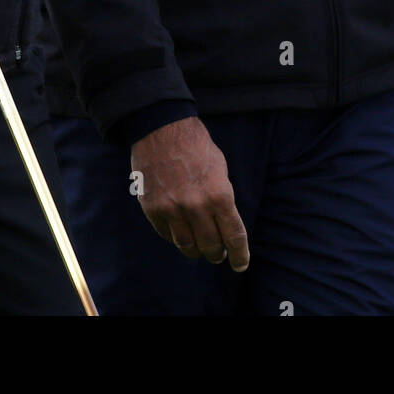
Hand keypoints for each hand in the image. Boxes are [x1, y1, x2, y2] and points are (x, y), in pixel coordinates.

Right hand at [131, 116, 248, 270]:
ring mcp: (172, 210)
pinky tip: (180, 232)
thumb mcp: (220, 168)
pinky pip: (167, 235)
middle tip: (218, 254)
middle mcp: (196, 207)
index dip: (240, 255)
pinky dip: (176, 237)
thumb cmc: (195, 145)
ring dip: (196, 250)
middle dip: (217, 254)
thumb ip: (222, 198)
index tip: (240, 265)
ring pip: (187, 246)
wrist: (161, 127)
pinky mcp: (153, 209)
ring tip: (199, 248)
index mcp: (219, 195)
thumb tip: (223, 224)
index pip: (234, 237)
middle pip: (211, 246)